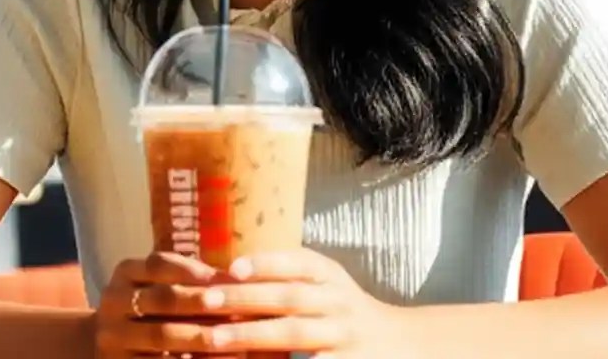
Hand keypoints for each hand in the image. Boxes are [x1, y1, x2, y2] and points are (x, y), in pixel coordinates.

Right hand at [95, 251, 242, 357]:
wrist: (111, 346)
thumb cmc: (152, 311)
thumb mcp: (160, 287)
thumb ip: (190, 279)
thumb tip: (236, 277)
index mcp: (125, 273)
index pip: (159, 264)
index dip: (193, 271)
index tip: (225, 279)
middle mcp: (113, 301)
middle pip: (161, 298)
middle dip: (199, 302)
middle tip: (233, 308)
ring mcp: (112, 335)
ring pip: (159, 334)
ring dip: (198, 336)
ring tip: (231, 337)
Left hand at [195, 249, 404, 357]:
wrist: (400, 344)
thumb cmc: (343, 309)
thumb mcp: (328, 281)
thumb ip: (290, 273)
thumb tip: (228, 269)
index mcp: (332, 277)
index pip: (299, 263)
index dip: (266, 263)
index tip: (232, 268)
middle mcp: (340, 304)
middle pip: (291, 299)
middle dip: (247, 299)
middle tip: (207, 301)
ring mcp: (343, 338)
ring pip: (294, 336)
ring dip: (252, 336)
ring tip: (215, 338)